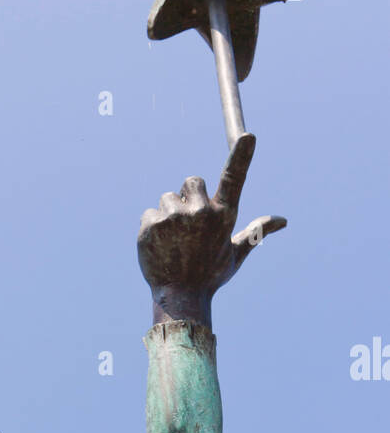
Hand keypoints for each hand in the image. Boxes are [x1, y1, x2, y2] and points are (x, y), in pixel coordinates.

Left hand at [138, 133, 285, 325]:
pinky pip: (149, 212)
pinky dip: (152, 227)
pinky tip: (159, 246)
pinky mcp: (150, 224)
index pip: (234, 178)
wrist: (179, 297)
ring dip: (169, 213)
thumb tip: (284, 220)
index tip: (248, 135)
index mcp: (223, 215)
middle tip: (189, 227)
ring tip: (174, 241)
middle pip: (191, 181)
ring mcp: (173, 217)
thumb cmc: (210, 275)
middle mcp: (200, 212)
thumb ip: (257, 230)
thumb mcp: (236, 253)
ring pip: (168, 197)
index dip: (241, 155)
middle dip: (190, 197)